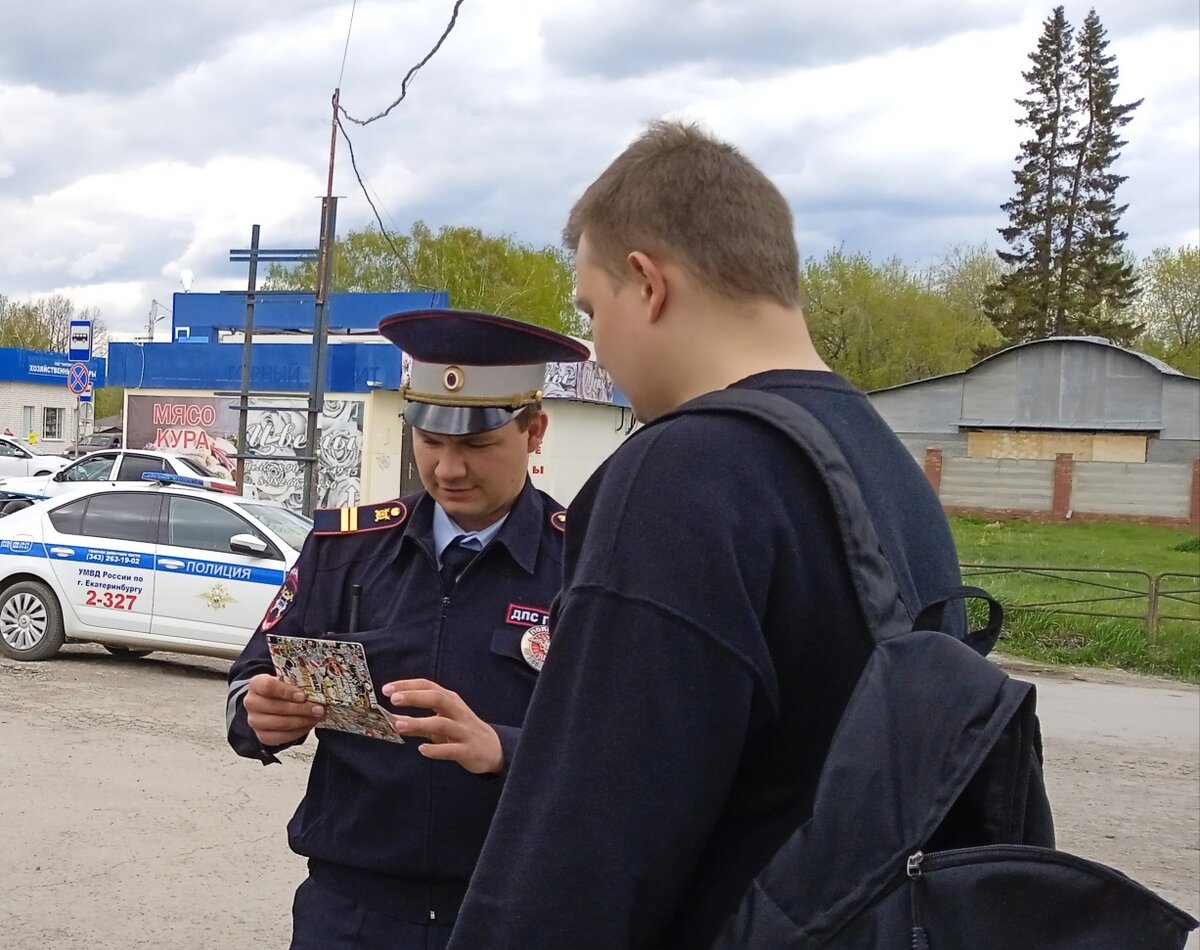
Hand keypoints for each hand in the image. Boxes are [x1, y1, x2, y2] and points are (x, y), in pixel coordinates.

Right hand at [243, 673, 324, 746]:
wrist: (270, 702)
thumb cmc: (281, 689)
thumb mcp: (286, 680)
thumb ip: (296, 682)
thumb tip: (317, 689)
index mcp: (256, 684)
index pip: (268, 687)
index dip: (286, 692)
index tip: (303, 696)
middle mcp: (251, 703)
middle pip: (276, 707)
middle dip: (301, 709)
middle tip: (319, 708)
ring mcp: (254, 721)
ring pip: (280, 723)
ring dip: (302, 721)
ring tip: (317, 717)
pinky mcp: (261, 736)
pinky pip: (281, 737)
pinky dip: (298, 732)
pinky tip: (308, 725)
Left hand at [382, 679, 503, 774]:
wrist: (494, 749)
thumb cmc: (462, 731)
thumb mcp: (440, 723)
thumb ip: (417, 723)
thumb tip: (392, 721)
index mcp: (450, 701)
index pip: (428, 686)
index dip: (408, 685)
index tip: (387, 689)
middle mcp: (457, 711)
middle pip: (437, 698)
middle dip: (415, 697)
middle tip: (393, 699)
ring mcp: (463, 730)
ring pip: (442, 723)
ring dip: (420, 723)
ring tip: (399, 725)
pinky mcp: (467, 750)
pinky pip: (451, 749)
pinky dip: (436, 750)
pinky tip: (422, 750)